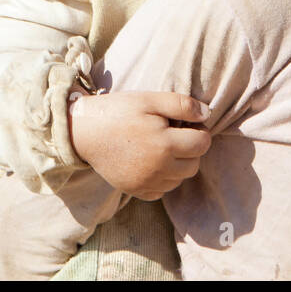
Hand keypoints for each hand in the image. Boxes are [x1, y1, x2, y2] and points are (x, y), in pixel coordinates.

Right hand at [67, 91, 211, 200]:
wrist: (83, 132)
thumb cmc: (118, 112)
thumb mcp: (150, 99)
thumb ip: (182, 105)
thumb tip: (207, 114)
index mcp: (164, 145)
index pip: (203, 144)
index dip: (199, 131)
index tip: (187, 124)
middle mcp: (158, 169)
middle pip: (194, 165)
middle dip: (191, 149)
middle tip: (175, 134)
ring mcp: (146, 183)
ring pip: (179, 179)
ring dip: (178, 165)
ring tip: (162, 147)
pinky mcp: (135, 191)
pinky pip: (162, 191)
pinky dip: (163, 179)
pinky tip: (152, 162)